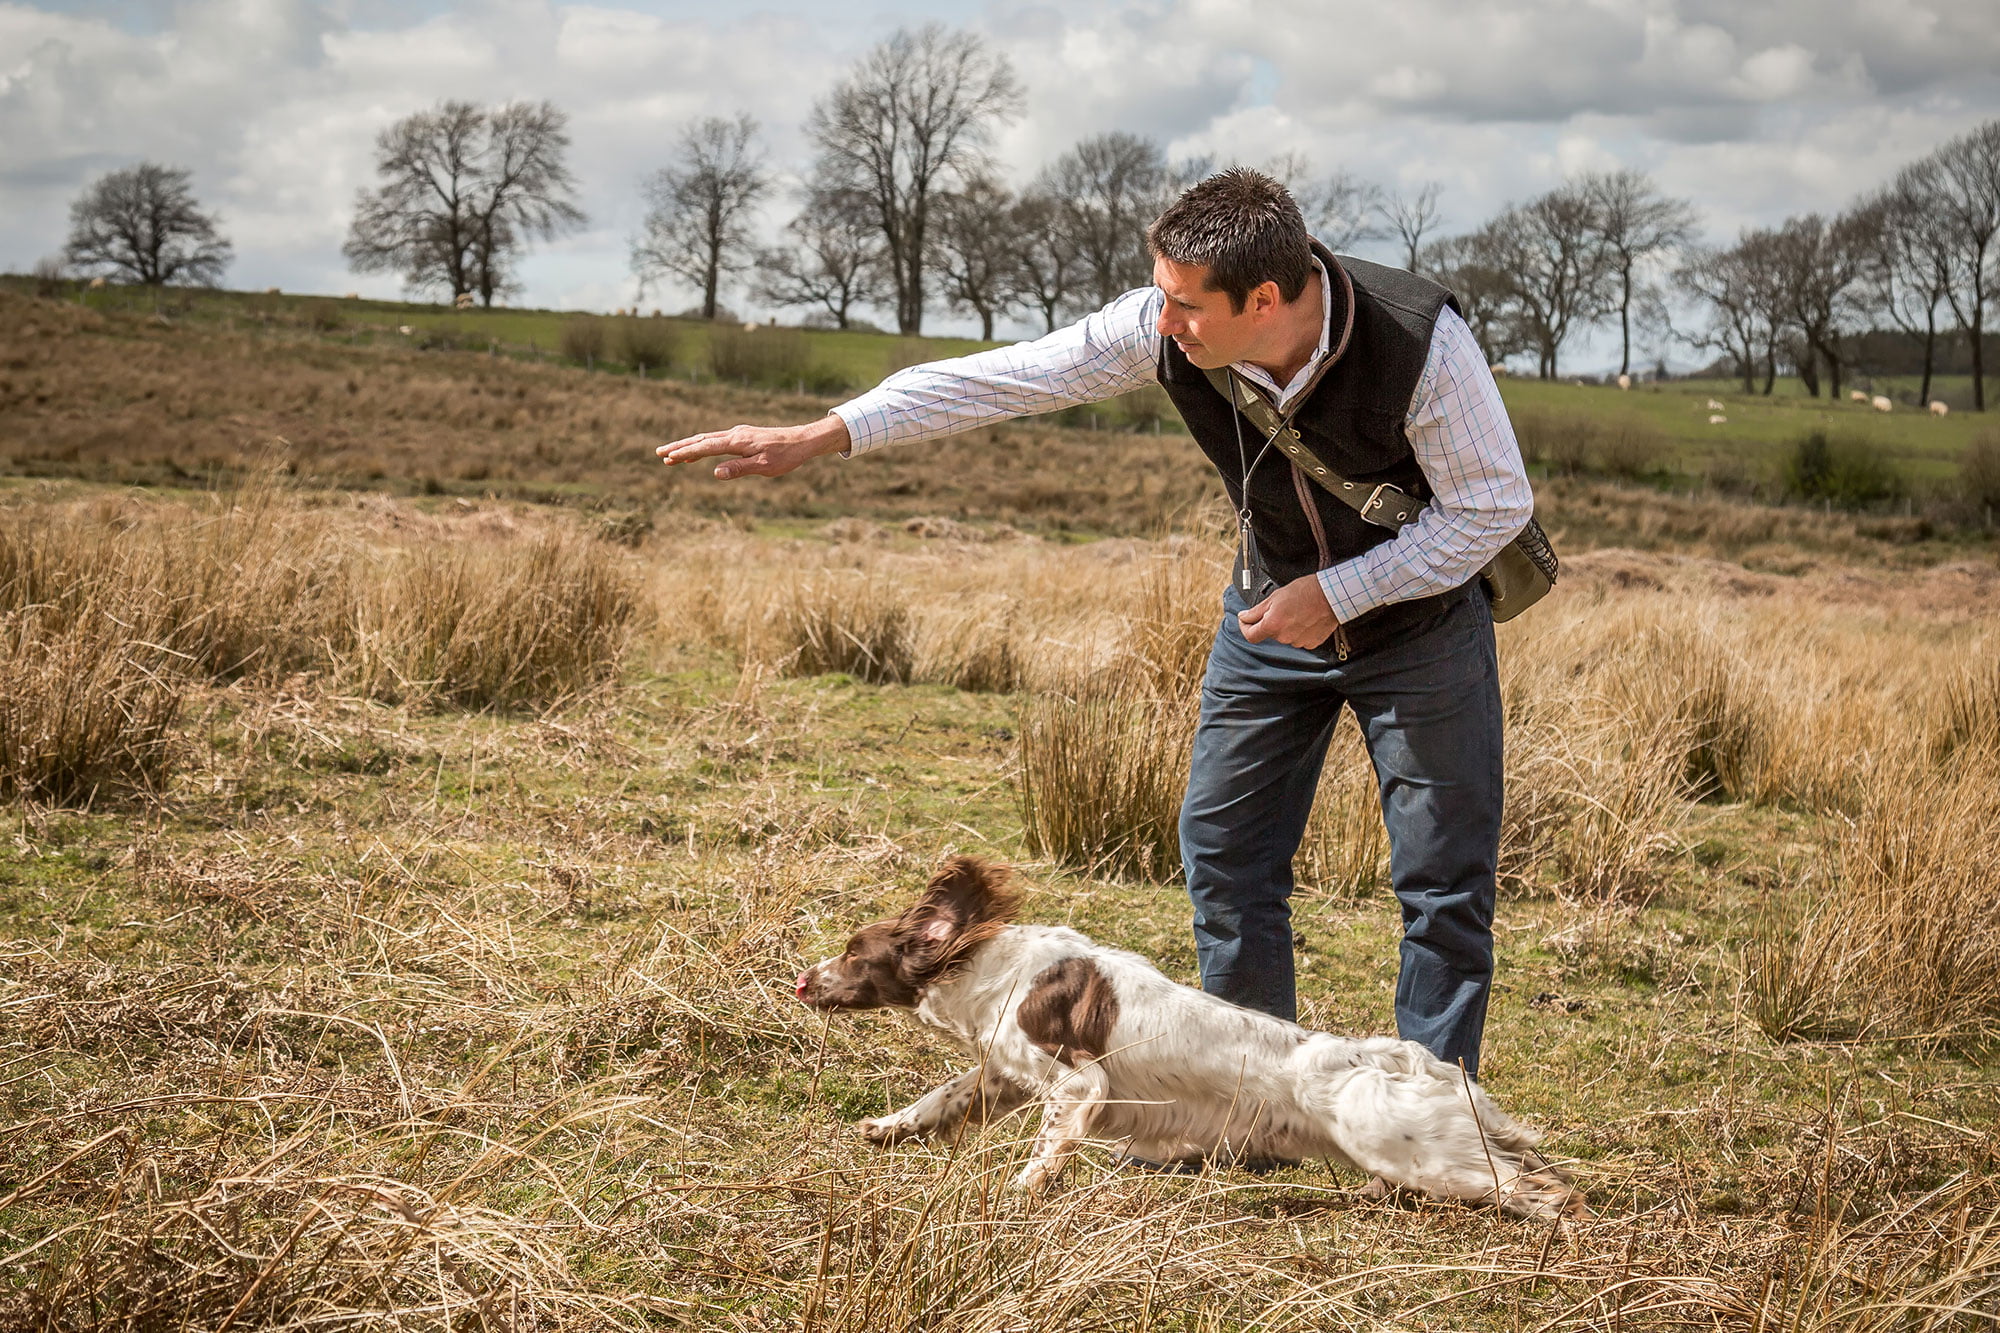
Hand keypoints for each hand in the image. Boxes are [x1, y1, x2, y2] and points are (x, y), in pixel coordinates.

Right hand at [655, 414, 850, 479]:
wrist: (803, 441)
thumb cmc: (786, 456)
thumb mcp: (764, 467)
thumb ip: (739, 469)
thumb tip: (716, 473)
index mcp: (738, 441)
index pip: (705, 447)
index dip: (685, 452)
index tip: (668, 457)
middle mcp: (735, 434)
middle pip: (701, 439)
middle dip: (679, 447)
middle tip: (659, 454)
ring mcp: (739, 434)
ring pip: (708, 439)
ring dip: (689, 447)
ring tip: (672, 457)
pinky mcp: (743, 437)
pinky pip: (717, 441)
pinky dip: (703, 447)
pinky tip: (698, 454)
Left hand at [1238, 574, 1338, 648]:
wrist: (1331, 595)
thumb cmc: (1304, 591)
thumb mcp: (1275, 597)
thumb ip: (1256, 611)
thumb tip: (1243, 617)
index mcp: (1273, 625)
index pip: (1250, 635)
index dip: (1245, 627)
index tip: (1246, 620)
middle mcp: (1284, 637)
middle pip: (1270, 633)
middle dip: (1271, 621)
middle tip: (1281, 606)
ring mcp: (1298, 642)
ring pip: (1285, 636)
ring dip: (1287, 626)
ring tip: (1297, 611)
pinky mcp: (1311, 644)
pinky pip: (1299, 639)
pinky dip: (1300, 631)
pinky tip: (1306, 618)